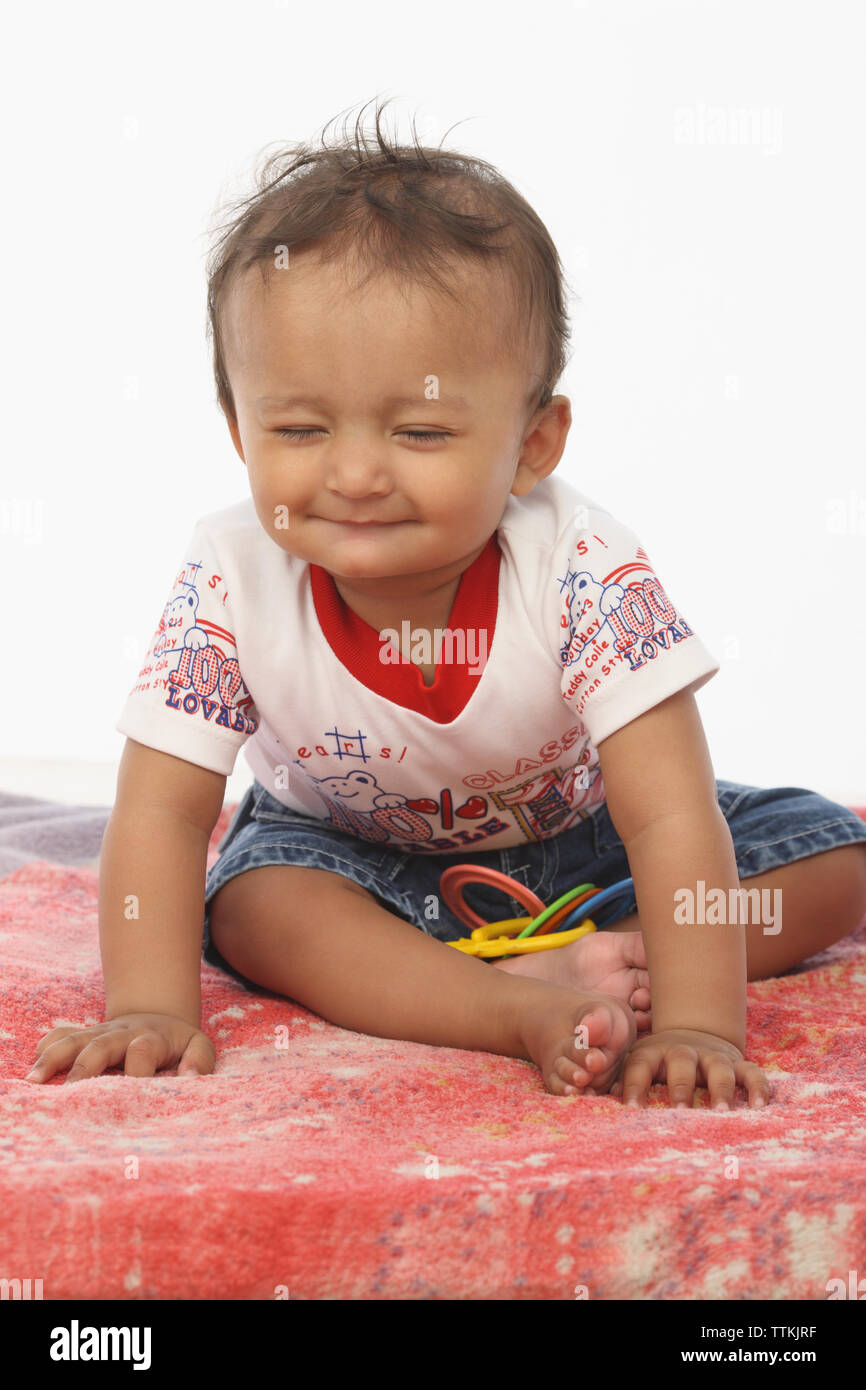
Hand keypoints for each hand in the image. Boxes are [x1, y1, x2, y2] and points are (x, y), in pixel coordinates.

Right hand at [25, 1014, 214, 1083]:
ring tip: (34, 1081)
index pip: (142, 1050)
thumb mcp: (198, 1045)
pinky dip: (45, 1049)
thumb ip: (199, 1061)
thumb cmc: (178, 1043)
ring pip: (74, 1040)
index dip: (137, 1071)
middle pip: (101, 1044)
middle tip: (72, 1092)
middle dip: (86, 1066)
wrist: (158, 1016)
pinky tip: (32, 1072)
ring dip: (53, 1058)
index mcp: (152, 1037)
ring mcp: (100, 1033)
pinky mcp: (85, 1036)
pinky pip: (60, 1036)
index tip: (133, 1095)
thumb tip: (189, 1080)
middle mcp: (122, 1033)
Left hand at [609, 1028, 769, 1108]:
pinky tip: (760, 1109)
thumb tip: (589, 1099)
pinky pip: (753, 1074)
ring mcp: (713, 1057)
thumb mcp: (636, 1063)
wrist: (693, 1033)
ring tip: (723, 1112)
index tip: (631, 1110)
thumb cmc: (658, 1061)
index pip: (638, 1066)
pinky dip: (758, 1089)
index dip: (634, 1086)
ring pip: (719, 1069)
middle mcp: (683, 1052)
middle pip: (681, 1064)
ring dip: (722, 1090)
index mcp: (652, 1052)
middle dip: (680, 1087)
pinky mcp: (737, 1064)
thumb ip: (621, 1081)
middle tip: (681, 1110)